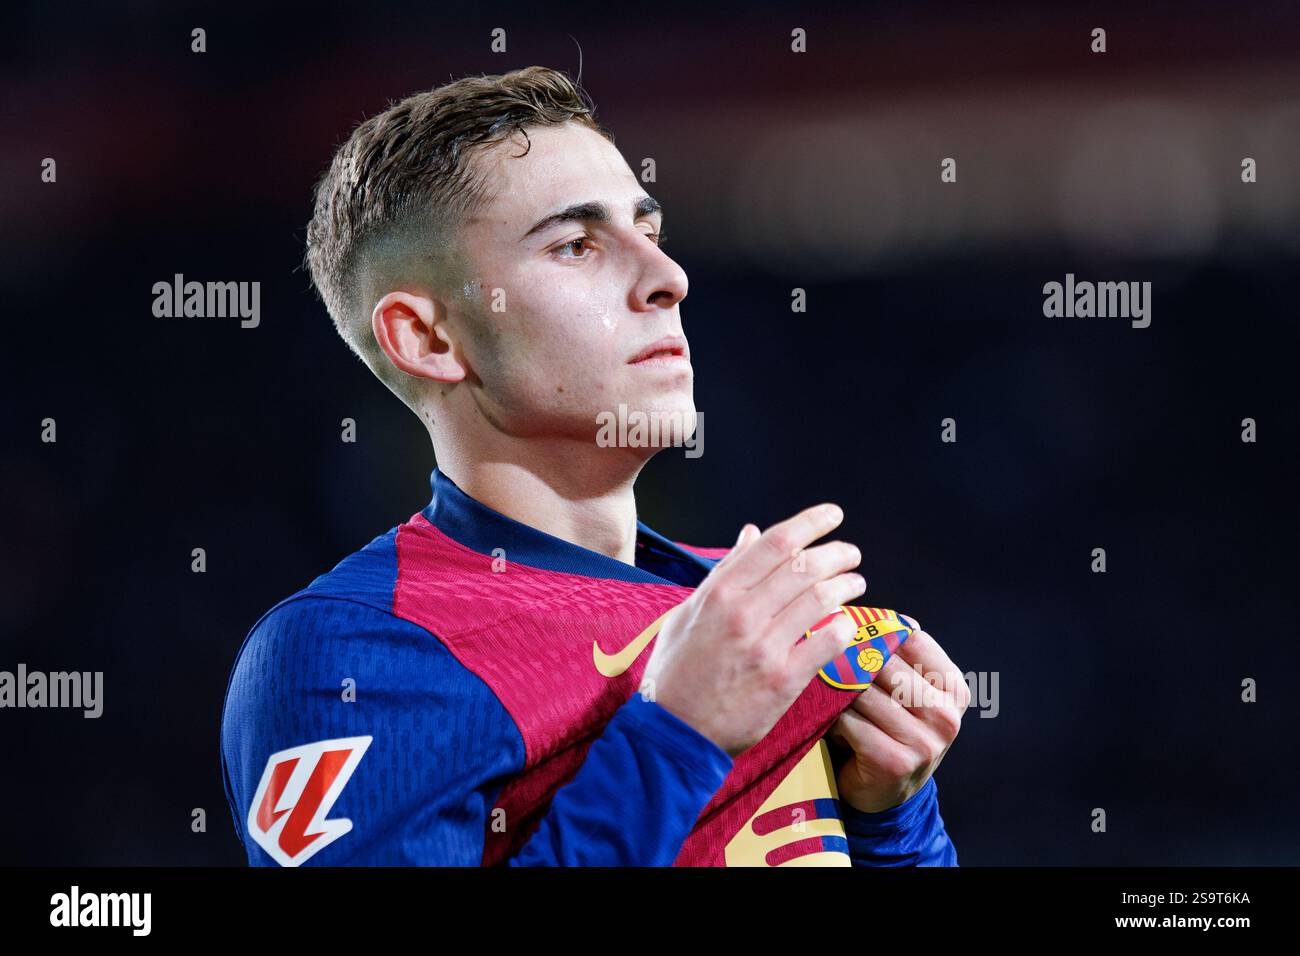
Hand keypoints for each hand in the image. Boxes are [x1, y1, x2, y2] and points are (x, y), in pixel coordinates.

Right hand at [643, 504, 866, 756]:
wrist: (675, 732)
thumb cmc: (676, 671)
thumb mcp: (687, 613)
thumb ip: (723, 572)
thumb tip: (751, 533)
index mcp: (719, 593)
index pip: (775, 543)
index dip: (810, 522)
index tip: (832, 515)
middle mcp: (743, 614)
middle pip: (805, 566)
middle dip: (837, 553)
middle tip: (850, 554)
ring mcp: (765, 647)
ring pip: (821, 599)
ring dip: (847, 585)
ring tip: (856, 583)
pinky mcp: (783, 680)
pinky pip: (827, 643)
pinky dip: (843, 627)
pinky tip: (846, 623)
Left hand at [828, 616, 968, 812]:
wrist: (887, 791)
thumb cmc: (887, 727)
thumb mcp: (902, 690)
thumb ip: (891, 655)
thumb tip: (857, 613)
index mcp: (953, 688)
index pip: (912, 638)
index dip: (876, 629)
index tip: (847, 626)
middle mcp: (946, 714)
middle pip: (885, 664)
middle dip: (849, 659)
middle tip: (820, 652)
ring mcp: (925, 740)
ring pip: (863, 692)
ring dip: (837, 690)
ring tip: (821, 688)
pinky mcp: (896, 761)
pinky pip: (849, 722)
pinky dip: (832, 718)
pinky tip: (827, 720)